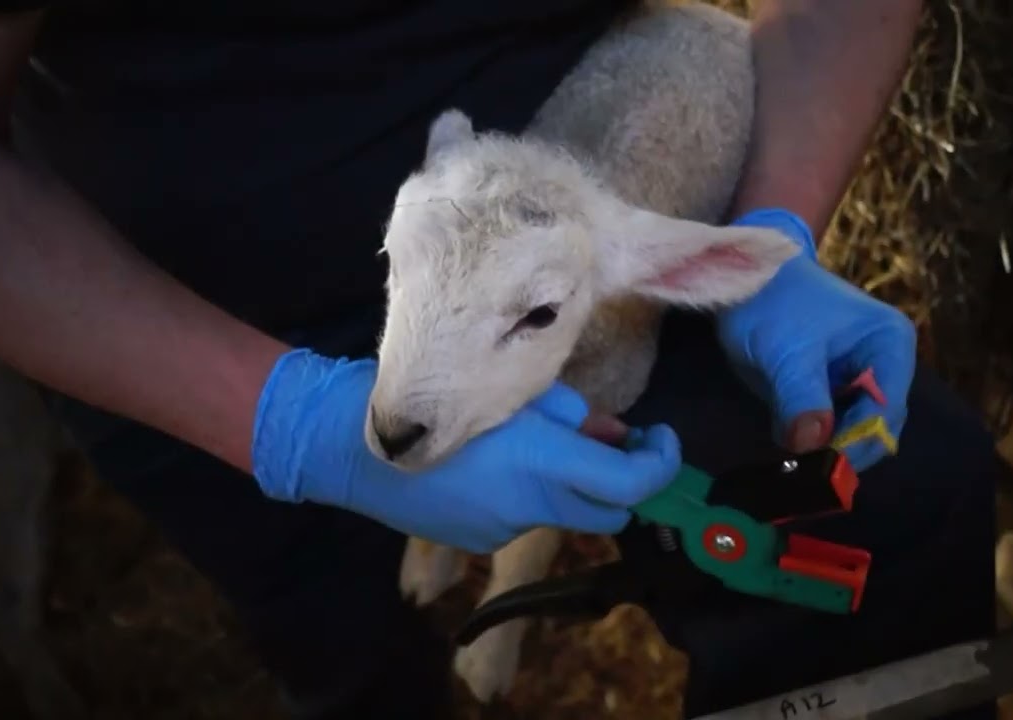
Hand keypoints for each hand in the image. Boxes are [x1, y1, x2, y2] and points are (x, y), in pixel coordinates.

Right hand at [249, 349, 681, 551]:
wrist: (349, 445)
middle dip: (624, 485)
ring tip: (537, 446)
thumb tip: (612, 435)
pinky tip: (493, 467)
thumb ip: (569, 415)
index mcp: (540, 461)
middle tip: (614, 447)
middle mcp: (530, 504)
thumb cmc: (429, 394)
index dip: (662, 465)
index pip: (629, 484)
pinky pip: (524, 518)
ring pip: (565, 514)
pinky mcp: (479, 540)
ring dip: (570, 487)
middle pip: (610, 515)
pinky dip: (529, 495)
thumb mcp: (508, 389)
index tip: (662, 439)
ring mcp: (503, 529)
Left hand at [715, 208, 915, 470]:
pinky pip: (833, 422)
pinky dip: (814, 437)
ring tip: (795, 463)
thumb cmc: (769, 301)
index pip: (887, 411)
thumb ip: (800, 396)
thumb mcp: (784, 350)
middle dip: (844, 451)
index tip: (824, 470)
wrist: (743, 275)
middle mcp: (886, 363)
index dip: (858, 444)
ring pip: (854, 430)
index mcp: (890, 345)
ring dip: (828, 448)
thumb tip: (810, 445)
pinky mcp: (835, 386)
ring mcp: (861, 376)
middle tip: (806, 475)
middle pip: (877, 426)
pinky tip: (791, 445)